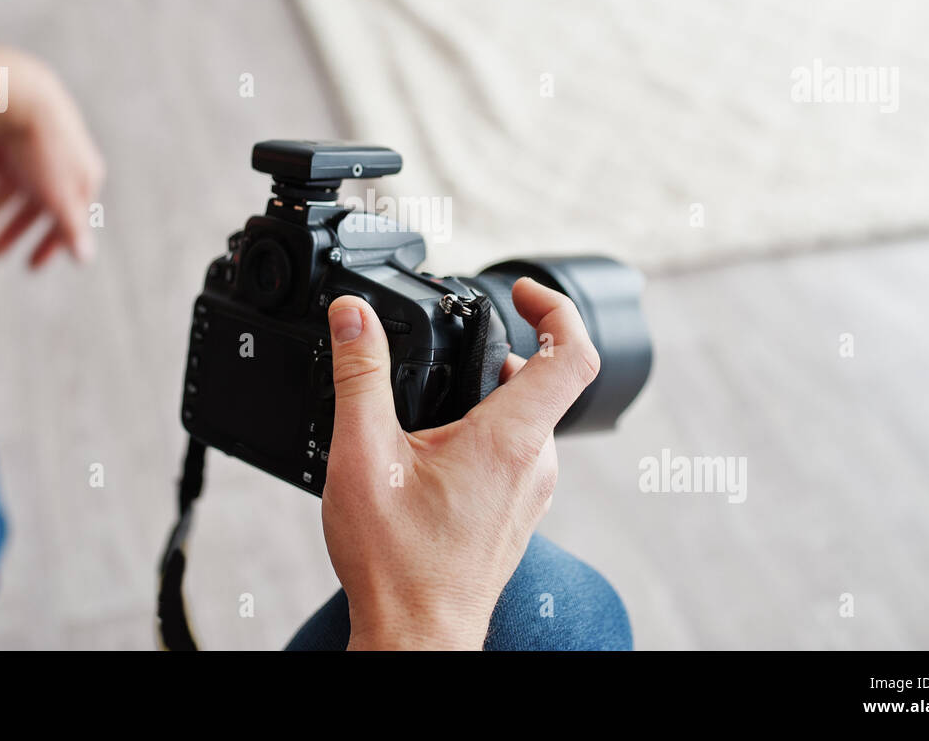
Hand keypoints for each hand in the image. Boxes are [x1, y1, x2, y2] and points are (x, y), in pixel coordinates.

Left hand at [0, 32, 104, 267]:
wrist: (17, 91)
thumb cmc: (46, 148)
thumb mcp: (60, 195)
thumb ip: (72, 228)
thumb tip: (86, 260)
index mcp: (82, 176)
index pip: (69, 218)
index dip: (50, 244)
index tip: (30, 267)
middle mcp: (61, 161)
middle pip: (36, 204)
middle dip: (12, 232)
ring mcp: (33, 146)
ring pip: (11, 189)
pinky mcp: (7, 133)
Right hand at [321, 277, 599, 650]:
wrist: (416, 638)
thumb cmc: (398, 564)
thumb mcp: (363, 455)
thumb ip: (360, 375)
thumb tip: (355, 315)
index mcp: (510, 439)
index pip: (573, 352)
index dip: (555, 306)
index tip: (521, 290)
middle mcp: (533, 463)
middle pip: (545, 379)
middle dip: (500, 349)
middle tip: (452, 341)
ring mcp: (530, 492)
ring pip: (528, 418)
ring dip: (490, 393)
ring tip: (433, 397)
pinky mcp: (516, 512)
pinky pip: (515, 452)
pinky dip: (486, 429)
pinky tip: (434, 447)